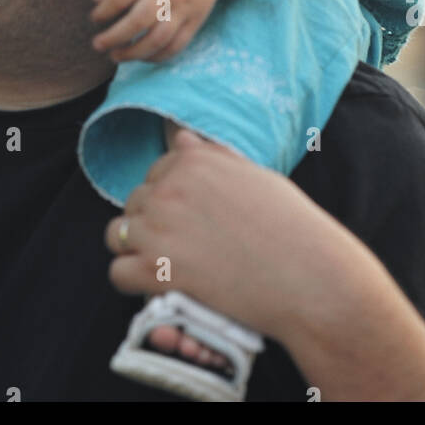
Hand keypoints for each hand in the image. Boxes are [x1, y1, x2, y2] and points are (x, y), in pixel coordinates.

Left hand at [89, 0, 223, 61]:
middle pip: (138, 21)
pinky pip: (176, 46)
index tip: (95, 19)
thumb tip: (97, 1)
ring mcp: (183, 8)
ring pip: (158, 39)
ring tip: (116, 56)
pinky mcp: (195, 21)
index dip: (103, 12)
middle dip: (114, 38)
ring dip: (134, 53)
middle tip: (98, 45)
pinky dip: (156, 57)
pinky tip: (141, 57)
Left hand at [104, 131, 424, 400]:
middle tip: (183, 246)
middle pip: (134, 201)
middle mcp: (169, 188)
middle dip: (151, 222)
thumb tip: (182, 138)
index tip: (192, 219)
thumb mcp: (254, 175)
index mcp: (193, 160)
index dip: (171, 197)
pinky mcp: (155, 271)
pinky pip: (117, 273)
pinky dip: (133, 282)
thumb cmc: (290, 226)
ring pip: (117, 234)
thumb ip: (213, 157)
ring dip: (135, 249)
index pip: (156, 171)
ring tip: (165, 265)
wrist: (307, 278)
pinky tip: (159, 287)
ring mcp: (158, 228)